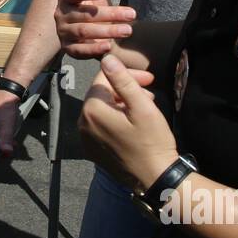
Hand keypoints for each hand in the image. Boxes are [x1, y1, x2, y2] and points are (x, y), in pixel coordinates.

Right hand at [54, 0, 134, 58]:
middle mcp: (60, 16)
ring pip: (84, 32)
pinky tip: (109, 46)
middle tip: (132, 14)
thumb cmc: (94, 7)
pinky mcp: (69, 50)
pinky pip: (79, 51)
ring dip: (106, 31)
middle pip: (84, 15)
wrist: (96, 34)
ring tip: (127, 30)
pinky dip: (93, 49)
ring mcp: (63, 33)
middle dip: (109, 14)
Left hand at [78, 54, 177, 190]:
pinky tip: (133, 124)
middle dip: (125, 89)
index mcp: (92, 110)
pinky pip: (100, 126)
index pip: (104, 79)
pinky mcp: (92, 150)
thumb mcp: (142, 106)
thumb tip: (106, 58)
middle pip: (102, 94)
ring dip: (122, 104)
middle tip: (150, 93)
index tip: (149, 79)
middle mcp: (82, 124)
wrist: (155, 178)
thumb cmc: (152, 141)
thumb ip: (122, 80)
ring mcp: (86, 139)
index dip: (128, 75)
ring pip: (102, 109)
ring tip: (145, 108)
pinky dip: (115, 120)